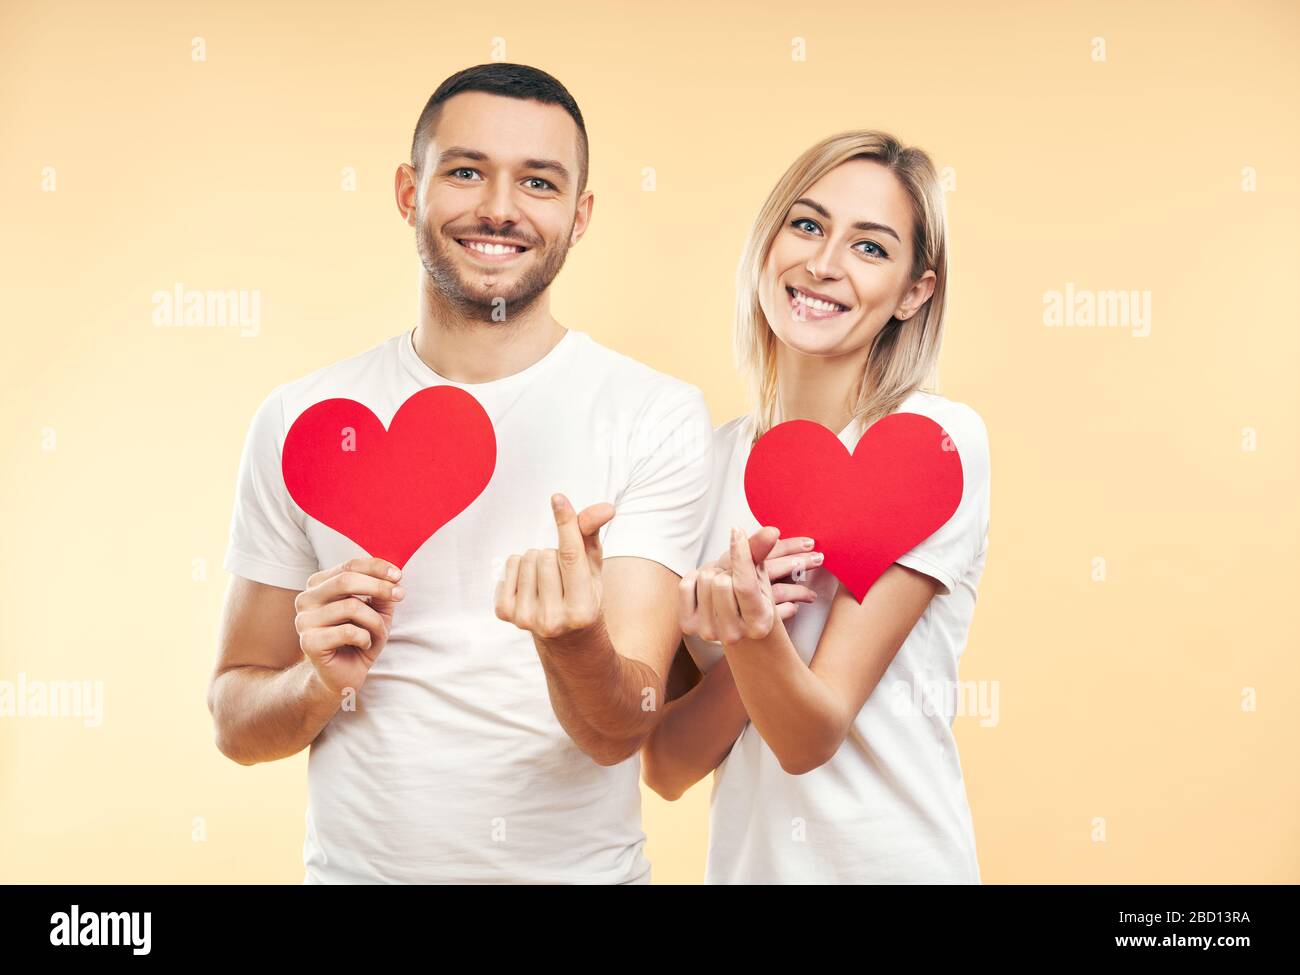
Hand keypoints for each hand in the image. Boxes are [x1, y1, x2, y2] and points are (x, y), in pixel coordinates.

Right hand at [294, 556, 404, 695]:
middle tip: (400, 595)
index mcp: (319, 585)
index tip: (399, 575)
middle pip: (346, 580)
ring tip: (378, 633)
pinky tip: (364, 644)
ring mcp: (304, 621)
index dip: (376, 567)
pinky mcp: (309, 642)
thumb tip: (393, 579)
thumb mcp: (376, 612)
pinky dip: (366, 637)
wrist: (342, 676)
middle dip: (378, 586)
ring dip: (375, 620)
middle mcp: (306, 599)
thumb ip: (382, 594)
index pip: (349, 566)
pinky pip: (348, 631)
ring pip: (350, 606)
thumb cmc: (358, 639)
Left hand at [495, 493, 614, 641]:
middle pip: (545, 555)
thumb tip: (606, 507)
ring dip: (536, 560)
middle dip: (553, 554)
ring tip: (546, 579)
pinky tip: (530, 584)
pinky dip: (518, 567)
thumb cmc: (583, 594)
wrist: (565, 637)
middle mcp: (554, 619)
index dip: (566, 525)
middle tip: (561, 574)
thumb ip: (594, 536)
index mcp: (583, 609)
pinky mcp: (506, 614)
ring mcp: (527, 619)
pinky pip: (508, 566)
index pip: (571, 557)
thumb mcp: (594, 568)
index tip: (558, 499)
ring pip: (526, 558)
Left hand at [681, 527, 812, 643]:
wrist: (736, 624)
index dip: (741, 554)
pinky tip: (705, 590)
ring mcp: (709, 633)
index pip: (745, 584)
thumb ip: (762, 553)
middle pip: (720, 581)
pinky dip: (695, 579)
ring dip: (712, 573)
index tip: (737, 531)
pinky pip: (686, 585)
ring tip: (721, 585)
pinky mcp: (689, 626)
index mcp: (759, 622)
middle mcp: (734, 634)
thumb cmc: (752, 597)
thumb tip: (771, 531)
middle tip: (732, 578)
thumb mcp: (760, 576)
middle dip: (727, 570)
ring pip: (704, 580)